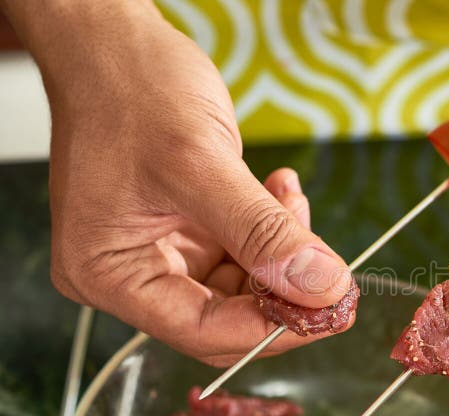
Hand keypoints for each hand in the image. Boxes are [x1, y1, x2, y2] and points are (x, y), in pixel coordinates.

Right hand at [4, 1, 352, 365]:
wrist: (115, 43)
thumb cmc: (132, 92)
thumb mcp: (199, 164)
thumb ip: (262, 232)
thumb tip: (322, 288)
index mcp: (108, 273)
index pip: (201, 330)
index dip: (270, 327)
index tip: (329, 310)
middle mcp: (131, 272)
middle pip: (226, 314)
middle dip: (283, 289)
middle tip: (331, 267)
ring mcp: (161, 250)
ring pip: (243, 282)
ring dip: (281, 249)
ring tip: (294, 201)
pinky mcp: (187, 228)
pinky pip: (242, 248)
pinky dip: (271, 226)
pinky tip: (281, 190)